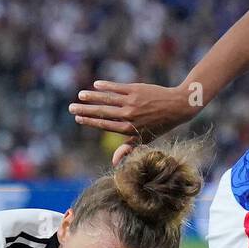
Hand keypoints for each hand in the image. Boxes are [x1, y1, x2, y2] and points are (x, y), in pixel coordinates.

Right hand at [69, 81, 198, 146]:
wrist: (177, 106)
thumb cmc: (160, 125)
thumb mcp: (144, 139)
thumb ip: (127, 148)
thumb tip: (114, 162)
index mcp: (129, 128)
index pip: (104, 124)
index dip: (90, 121)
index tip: (78, 118)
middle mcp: (129, 115)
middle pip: (102, 112)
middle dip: (85, 109)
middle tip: (71, 108)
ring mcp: (132, 101)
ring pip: (107, 98)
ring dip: (92, 96)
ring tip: (80, 95)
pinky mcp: (136, 89)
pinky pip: (117, 87)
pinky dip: (106, 86)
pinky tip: (96, 85)